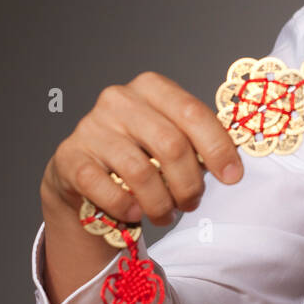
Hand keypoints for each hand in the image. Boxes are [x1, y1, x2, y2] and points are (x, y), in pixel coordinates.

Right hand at [41, 72, 242, 227]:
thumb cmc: (139, 154)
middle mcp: (119, 99)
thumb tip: (232, 166)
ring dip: (161, 203)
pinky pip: (108, 190)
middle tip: (192, 203)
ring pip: (141, 172)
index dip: (218, 148)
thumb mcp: (170, 138)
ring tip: (165, 215)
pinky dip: (127, 207)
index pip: (192, 112)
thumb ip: (197, 143)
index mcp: (151, 87)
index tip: (232, 177)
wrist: (84, 175)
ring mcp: (91, 127)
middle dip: (189, 183)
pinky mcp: (71, 157)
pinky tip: (134, 213)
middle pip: (171, 145)